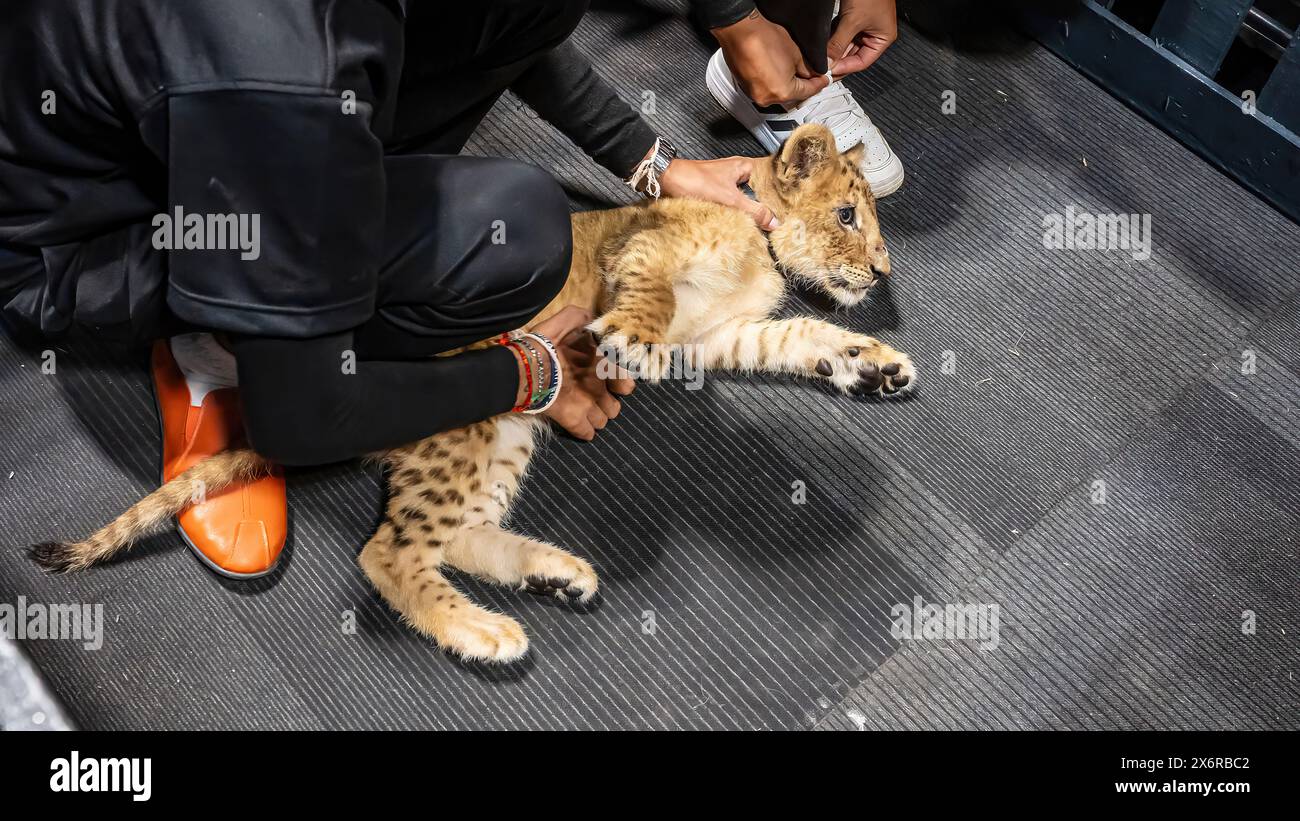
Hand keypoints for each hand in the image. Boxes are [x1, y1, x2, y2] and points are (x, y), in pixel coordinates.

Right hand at [526, 306, 631, 440]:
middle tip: (593, 399)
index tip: (610, 384)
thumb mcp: (564, 320)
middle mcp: (599, 387)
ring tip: (583, 411)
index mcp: (603, 365)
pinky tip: (576, 423)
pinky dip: (583, 431)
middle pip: (615, 408)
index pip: (626, 384)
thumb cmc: (544, 343)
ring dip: (594, 417)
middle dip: (605, 404)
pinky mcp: (572, 419)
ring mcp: (587, 406)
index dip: (619, 385)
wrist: (524, 366)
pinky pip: (587, 434)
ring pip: (602, 422)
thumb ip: (581, 318)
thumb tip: (588, 317)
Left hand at [659, 156, 777, 230]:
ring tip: (768, 223)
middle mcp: (738, 172)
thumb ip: (753, 211)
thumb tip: (774, 222)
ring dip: (753, 209)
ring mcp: (727, 182)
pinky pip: (734, 203)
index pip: (771, 175)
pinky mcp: (716, 192)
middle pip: (760, 189)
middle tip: (781, 218)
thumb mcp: (730, 199)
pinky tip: (745, 222)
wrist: (667, 181)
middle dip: (768, 203)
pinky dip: (740, 212)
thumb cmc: (695, 182)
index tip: (791, 204)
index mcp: (745, 166)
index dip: (781, 190)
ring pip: (747, 197)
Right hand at [712, 10, 829, 106]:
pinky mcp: (746, 87)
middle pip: (791, 95)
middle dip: (801, 85)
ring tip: (790, 70)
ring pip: (777, 92)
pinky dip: (771, 82)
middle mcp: (767, 98)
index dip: (819, 83)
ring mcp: (754, 94)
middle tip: (810, 75)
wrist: (740, 32)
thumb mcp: (795, 53)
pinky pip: (764, 88)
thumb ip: (806, 69)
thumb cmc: (763, 39)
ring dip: (785, 84)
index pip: (808, 91)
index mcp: (783, 92)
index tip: (823, 80)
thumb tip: (810, 73)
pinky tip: (774, 69)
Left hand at [828, 0, 897, 77]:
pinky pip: (842, 34)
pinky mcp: (854, 18)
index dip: (846, 68)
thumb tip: (828, 62)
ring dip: (834, 51)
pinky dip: (833, 39)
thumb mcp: (852, 22)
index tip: (830, 73)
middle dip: (838, 60)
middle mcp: (875, 33)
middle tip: (822, 68)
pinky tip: (823, 46)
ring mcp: (864, 26)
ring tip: (821, 58)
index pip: (863, 62)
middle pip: (854, 55)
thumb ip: (839, 44)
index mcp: (883, 38)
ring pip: (846, 45)